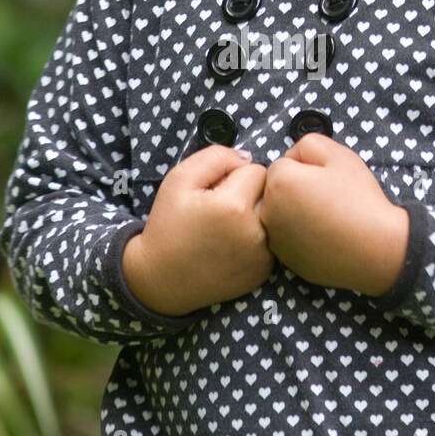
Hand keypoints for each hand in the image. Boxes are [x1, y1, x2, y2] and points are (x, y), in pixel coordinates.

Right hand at [121, 146, 272, 316]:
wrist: (162, 278)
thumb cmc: (169, 226)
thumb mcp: (179, 179)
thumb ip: (216, 157)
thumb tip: (246, 158)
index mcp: (234, 206)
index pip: (256, 170)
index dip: (234, 176)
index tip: (216, 191)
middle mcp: (255, 232)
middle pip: (268, 193)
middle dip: (248, 195)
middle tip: (221, 210)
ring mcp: (262, 255)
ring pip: (272, 217)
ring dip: (255, 216)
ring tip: (226, 228)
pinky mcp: (264, 271)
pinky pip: (270, 241)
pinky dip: (256, 239)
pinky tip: (231, 246)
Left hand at [257, 133, 408, 295]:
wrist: (376, 249)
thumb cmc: (360, 200)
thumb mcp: (338, 155)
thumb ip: (307, 144)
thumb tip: (293, 155)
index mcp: (279, 182)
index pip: (284, 163)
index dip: (307, 168)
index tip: (326, 180)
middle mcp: (269, 211)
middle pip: (279, 189)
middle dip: (297, 189)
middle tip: (329, 198)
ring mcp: (275, 238)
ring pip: (281, 213)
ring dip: (297, 212)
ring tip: (328, 218)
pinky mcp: (285, 258)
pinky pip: (288, 237)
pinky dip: (301, 235)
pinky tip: (325, 236)